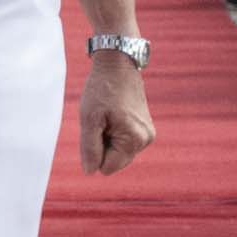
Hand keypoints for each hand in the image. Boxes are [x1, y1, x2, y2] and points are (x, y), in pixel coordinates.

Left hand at [81, 48, 155, 175]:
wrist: (118, 65)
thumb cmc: (101, 90)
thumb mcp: (89, 118)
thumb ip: (89, 148)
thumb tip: (90, 171)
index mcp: (134, 140)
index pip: (107, 167)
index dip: (96, 151)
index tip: (98, 127)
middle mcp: (146, 140)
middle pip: (115, 161)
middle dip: (103, 145)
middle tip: (102, 121)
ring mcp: (147, 134)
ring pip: (118, 153)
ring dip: (108, 138)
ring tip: (108, 116)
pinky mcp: (145, 129)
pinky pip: (123, 142)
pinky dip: (114, 133)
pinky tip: (114, 115)